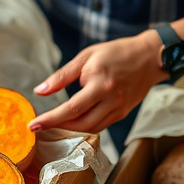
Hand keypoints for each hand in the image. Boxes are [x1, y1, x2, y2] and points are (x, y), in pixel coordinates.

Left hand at [30, 32, 166, 133]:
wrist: (150, 57)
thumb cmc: (115, 53)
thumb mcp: (85, 57)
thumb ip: (62, 76)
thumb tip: (40, 90)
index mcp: (99, 82)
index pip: (71, 108)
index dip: (50, 119)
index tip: (33, 125)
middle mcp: (110, 99)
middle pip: (80, 123)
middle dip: (57, 127)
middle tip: (38, 127)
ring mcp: (118, 108)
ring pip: (91, 128)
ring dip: (70, 130)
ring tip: (52, 125)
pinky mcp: (123, 113)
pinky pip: (100, 126)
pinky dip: (84, 128)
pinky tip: (72, 123)